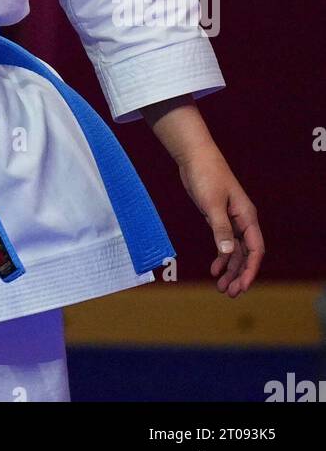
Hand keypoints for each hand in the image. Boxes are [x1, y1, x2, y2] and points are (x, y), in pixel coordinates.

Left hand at [177, 145, 264, 295]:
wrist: (195, 157)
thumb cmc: (206, 176)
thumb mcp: (212, 203)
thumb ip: (219, 228)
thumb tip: (227, 253)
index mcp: (247, 217)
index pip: (255, 249)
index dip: (250, 270)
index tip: (242, 286)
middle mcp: (242, 221)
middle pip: (246, 254)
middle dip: (240, 275)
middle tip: (229, 293)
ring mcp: (231, 220)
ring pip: (235, 251)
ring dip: (230, 269)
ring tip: (221, 287)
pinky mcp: (218, 218)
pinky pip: (224, 243)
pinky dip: (221, 257)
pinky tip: (214, 269)